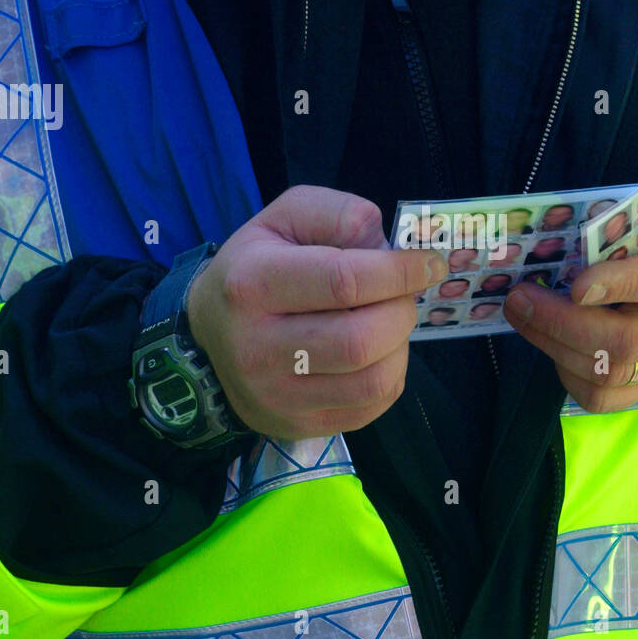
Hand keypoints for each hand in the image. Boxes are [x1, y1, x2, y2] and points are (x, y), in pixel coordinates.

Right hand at [187, 186, 444, 438]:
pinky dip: (391, 376)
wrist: (208, 334)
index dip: (400, 272)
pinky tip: (378, 354)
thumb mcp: (285, 218)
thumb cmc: (257, 265)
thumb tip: (388, 245)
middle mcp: (257, 347)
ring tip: (389, 323)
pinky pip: (370, 407)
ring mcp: (276, 395)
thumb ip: (338, 214)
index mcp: (252, 284)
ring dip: (400, 346)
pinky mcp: (296, 424)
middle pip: (361, 339)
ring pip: (371, 380)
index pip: (344, 281)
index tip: (429, 263)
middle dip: (401, 311)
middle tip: (403, 295)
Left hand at [503, 75, 637, 412]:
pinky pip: (614, 397)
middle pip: (629, 340)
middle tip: (518, 296)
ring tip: (521, 314)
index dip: (624, 284)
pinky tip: (552, 346)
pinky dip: (573, 379)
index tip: (577, 279)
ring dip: (557, 351)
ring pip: (615, 374)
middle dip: (563, 325)